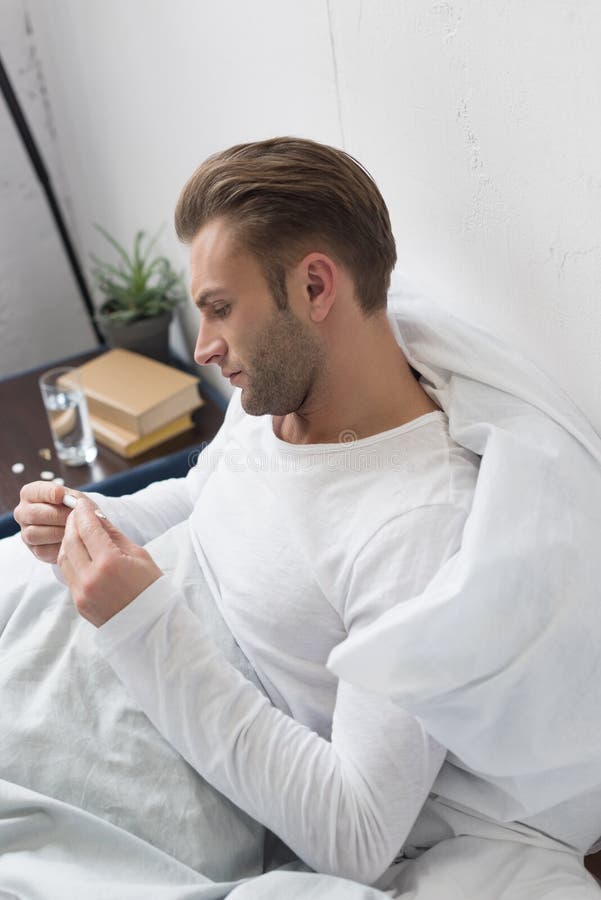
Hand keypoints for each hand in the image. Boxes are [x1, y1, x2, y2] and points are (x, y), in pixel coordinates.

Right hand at [13, 481, 86, 562]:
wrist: (78, 526)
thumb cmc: (73, 507)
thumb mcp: (75, 497)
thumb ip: (73, 498)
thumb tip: (74, 503)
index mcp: (30, 494)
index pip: (35, 491)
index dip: (48, 493)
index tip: (62, 496)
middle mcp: (23, 512)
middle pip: (34, 514)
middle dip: (57, 515)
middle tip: (74, 517)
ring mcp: (26, 532)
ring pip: (34, 534)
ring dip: (57, 532)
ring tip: (74, 529)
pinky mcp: (34, 550)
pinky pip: (42, 550)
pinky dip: (58, 546)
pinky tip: (69, 541)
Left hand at [57, 494, 162, 626]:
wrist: (151, 626)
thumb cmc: (151, 588)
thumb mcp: (138, 555)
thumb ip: (114, 535)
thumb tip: (97, 517)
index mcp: (110, 563)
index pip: (88, 529)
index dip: (83, 513)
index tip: (81, 503)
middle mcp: (91, 578)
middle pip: (71, 541)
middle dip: (72, 524)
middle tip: (77, 514)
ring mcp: (82, 593)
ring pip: (64, 558)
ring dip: (68, 541)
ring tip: (77, 532)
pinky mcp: (78, 603)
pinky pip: (68, 574)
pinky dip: (70, 559)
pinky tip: (79, 552)